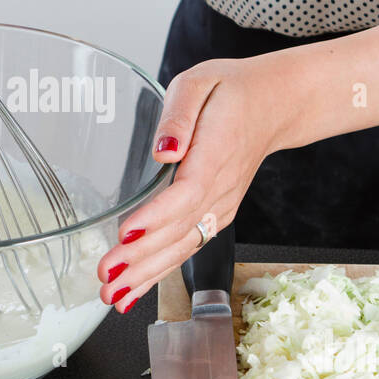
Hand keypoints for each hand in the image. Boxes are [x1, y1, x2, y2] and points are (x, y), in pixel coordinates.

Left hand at [96, 56, 288, 311]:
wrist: (273, 106)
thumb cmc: (229, 90)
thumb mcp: (199, 82)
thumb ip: (178, 116)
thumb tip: (164, 151)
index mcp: (215, 154)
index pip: (184, 193)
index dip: (155, 216)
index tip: (125, 233)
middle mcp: (220, 189)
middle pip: (179, 230)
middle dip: (141, 258)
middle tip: (105, 276)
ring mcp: (220, 206)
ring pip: (183, 247)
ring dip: (146, 275)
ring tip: (112, 295)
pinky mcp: (216, 215)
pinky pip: (187, 247)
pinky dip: (160, 273)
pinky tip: (133, 291)